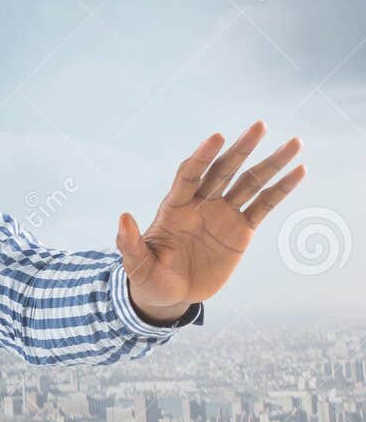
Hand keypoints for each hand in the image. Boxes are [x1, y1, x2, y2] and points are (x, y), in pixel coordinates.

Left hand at [117, 121, 306, 321]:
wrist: (171, 296)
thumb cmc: (149, 279)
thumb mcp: (137, 266)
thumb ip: (130, 244)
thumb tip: (123, 218)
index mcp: (174, 208)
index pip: (189, 176)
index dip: (202, 157)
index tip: (216, 137)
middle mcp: (201, 205)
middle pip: (223, 170)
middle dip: (240, 149)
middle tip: (260, 125)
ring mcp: (223, 215)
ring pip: (249, 183)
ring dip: (270, 163)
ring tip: (294, 143)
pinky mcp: (241, 229)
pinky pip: (264, 205)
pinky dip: (281, 189)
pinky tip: (298, 171)